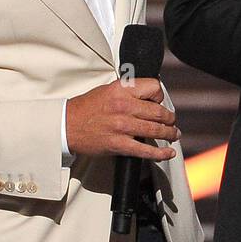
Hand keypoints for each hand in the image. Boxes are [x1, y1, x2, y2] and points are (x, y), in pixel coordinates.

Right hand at [65, 77, 179, 160]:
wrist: (67, 125)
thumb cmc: (86, 108)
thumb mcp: (108, 89)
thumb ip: (129, 91)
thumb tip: (149, 95)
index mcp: (121, 90)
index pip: (154, 88)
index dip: (160, 95)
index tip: (158, 101)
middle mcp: (124, 106)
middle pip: (159, 111)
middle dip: (169, 118)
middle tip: (171, 121)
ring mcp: (122, 126)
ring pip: (156, 130)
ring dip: (169, 134)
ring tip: (173, 135)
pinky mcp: (120, 144)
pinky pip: (146, 150)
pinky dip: (160, 153)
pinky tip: (167, 153)